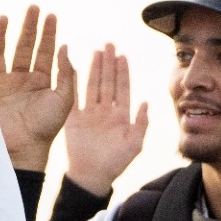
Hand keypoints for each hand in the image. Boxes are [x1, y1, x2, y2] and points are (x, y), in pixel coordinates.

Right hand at [0, 7, 73, 171]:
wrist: (20, 149)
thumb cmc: (45, 128)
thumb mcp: (64, 100)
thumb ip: (66, 74)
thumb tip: (65, 47)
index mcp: (43, 82)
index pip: (46, 51)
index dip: (49, 33)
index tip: (51, 15)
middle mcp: (22, 80)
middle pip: (25, 47)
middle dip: (29, 27)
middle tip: (33, 7)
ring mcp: (3, 83)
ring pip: (3, 52)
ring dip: (5, 34)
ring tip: (7, 17)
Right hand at [61, 44, 148, 197]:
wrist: (91, 176)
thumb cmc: (115, 163)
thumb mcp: (134, 144)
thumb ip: (141, 123)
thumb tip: (146, 101)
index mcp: (121, 116)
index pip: (123, 88)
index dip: (123, 72)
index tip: (123, 55)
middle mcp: (105, 111)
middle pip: (107, 82)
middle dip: (109, 63)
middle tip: (109, 44)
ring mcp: (89, 113)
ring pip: (92, 86)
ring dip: (95, 68)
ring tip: (97, 51)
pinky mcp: (74, 119)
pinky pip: (73, 97)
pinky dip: (74, 83)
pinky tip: (74, 68)